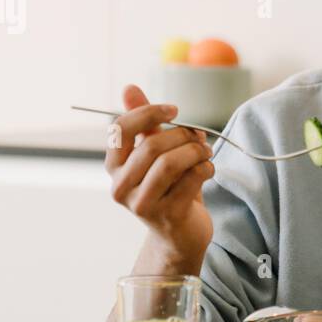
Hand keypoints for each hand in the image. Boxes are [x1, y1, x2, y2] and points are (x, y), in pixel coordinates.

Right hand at [104, 84, 213, 265]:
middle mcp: (121, 187)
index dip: (148, 112)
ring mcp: (142, 204)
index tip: (174, 110)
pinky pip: (191, 179)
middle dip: (181, 135)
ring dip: (195, 151)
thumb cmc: (168, 188)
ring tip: (206, 152)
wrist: (180, 234)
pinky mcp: (168, 216)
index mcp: (113, 167)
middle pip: (151, 146)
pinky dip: (206, 168)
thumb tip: (129, 88)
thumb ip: (144, 123)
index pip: (120, 129)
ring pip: (170, 163)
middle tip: (198, 137)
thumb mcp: (155, 153)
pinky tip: (208, 169)